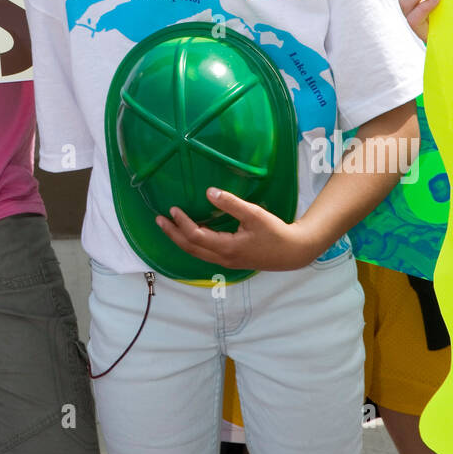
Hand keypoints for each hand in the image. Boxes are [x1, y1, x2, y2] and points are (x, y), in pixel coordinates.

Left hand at [156, 187, 317, 270]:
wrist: (293, 253)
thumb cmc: (275, 232)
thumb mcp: (254, 214)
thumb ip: (231, 203)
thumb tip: (209, 192)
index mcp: (226, 247)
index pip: (195, 236)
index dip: (182, 223)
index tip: (172, 209)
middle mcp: (223, 258)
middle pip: (190, 248)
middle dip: (173, 234)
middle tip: (159, 220)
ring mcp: (226, 261)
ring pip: (196, 253)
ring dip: (181, 239)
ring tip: (169, 226)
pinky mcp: (231, 260)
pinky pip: (204, 253)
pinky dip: (193, 243)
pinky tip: (192, 234)